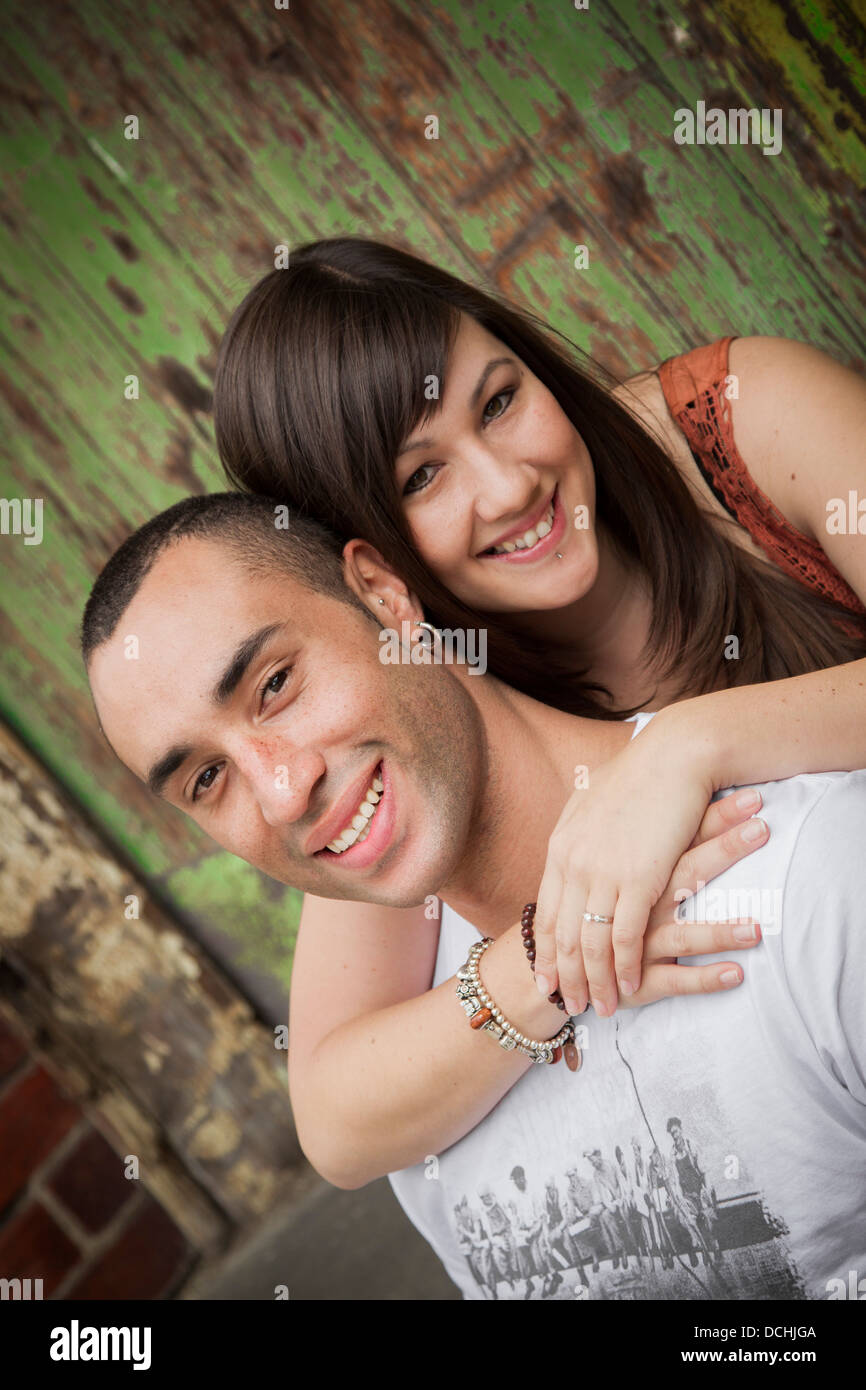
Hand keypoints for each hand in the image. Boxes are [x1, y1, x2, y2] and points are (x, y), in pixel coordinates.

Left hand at [533, 717, 768, 1014]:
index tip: (544, 981)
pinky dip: (626, 967)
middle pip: (563, 936)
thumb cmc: (643, 776)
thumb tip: (571, 848)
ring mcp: (603, 872)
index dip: (545, 952)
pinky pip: (625, 937)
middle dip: (564, 977)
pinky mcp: (638, 879)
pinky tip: (631, 986)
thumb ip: (579, 833)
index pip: (546, 912)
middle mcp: (574, 863)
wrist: (676, 756)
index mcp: (562, 846)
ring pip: (590, 944)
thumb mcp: (595, 803)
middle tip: (568, 1009)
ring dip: (595, 982)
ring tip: (601, 1009)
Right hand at [615, 795, 765, 1006]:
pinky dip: (705, 979)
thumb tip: (662, 799)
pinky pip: (675, 980)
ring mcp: (640, 943)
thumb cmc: (594, 915)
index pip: (680, 836)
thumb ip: (637, 845)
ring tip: (758, 927)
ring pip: (682, 934)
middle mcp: (638, 903)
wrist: (554, 968)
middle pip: (685, 871)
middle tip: (762, 827)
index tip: (754, 797)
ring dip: (721, 931)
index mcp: (634, 873)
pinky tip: (737, 974)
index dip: (715, 816)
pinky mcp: (641, 982)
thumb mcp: (611, 875)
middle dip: (725, 849)